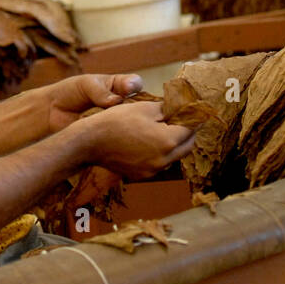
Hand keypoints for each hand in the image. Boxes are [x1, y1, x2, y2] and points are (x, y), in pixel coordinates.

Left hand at [44, 73, 142, 133]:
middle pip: (138, 105)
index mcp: (119, 86)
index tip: (127, 88)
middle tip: (117, 109)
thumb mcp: (86, 85)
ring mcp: (118, 122)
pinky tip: (106, 135)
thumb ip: (101, 92)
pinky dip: (114, 136)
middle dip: (131, 107)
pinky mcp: (110, 138)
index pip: (135, 84)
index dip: (134, 86)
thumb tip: (116, 101)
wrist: (51, 113)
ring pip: (129, 123)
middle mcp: (123, 104)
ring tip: (108, 122)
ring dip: (122, 123)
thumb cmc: (70, 92)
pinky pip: (117, 138)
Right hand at [79, 101, 194, 181]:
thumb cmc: (116, 121)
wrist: (90, 143)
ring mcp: (153, 170)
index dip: (194, 118)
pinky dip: (161, 153)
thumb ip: (168, 109)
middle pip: (187, 146)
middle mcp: (164, 160)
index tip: (194, 112)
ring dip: (175, 144)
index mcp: (167, 141)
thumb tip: (181, 108)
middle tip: (183, 119)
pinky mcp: (142, 175)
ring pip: (174, 156)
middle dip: (188, 132)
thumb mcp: (145, 108)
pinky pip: (160, 164)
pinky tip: (150, 141)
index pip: (191, 129)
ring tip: (165, 129)